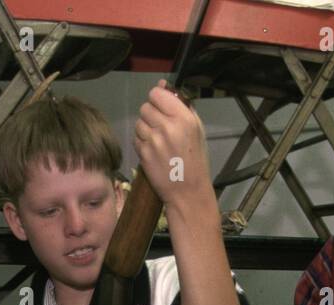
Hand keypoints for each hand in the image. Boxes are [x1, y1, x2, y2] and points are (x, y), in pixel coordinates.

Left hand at [133, 80, 211, 205]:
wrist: (188, 191)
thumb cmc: (195, 160)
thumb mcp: (197, 129)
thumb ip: (182, 105)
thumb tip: (163, 84)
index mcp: (183, 118)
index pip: (156, 93)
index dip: (157, 99)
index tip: (162, 108)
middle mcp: (167, 127)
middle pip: (145, 107)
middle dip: (151, 115)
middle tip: (161, 128)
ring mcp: (153, 141)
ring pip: (138, 123)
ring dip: (145, 129)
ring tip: (158, 141)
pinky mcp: (143, 153)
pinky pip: (136, 139)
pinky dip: (142, 143)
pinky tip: (153, 152)